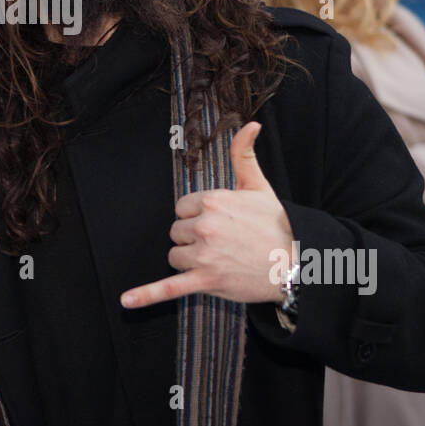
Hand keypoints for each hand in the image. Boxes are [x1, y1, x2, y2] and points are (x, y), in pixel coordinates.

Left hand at [120, 122, 292, 308]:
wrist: (297, 263)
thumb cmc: (277, 224)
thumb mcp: (258, 185)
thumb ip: (244, 154)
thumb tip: (250, 124)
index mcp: (213, 201)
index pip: (181, 209)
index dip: (197, 217)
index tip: (219, 224)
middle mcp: (205, 226)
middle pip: (176, 232)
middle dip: (193, 239)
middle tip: (224, 244)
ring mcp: (204, 254)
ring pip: (174, 256)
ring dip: (190, 261)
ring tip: (220, 261)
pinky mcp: (206, 280)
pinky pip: (170, 288)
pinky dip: (147, 296)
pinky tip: (126, 301)